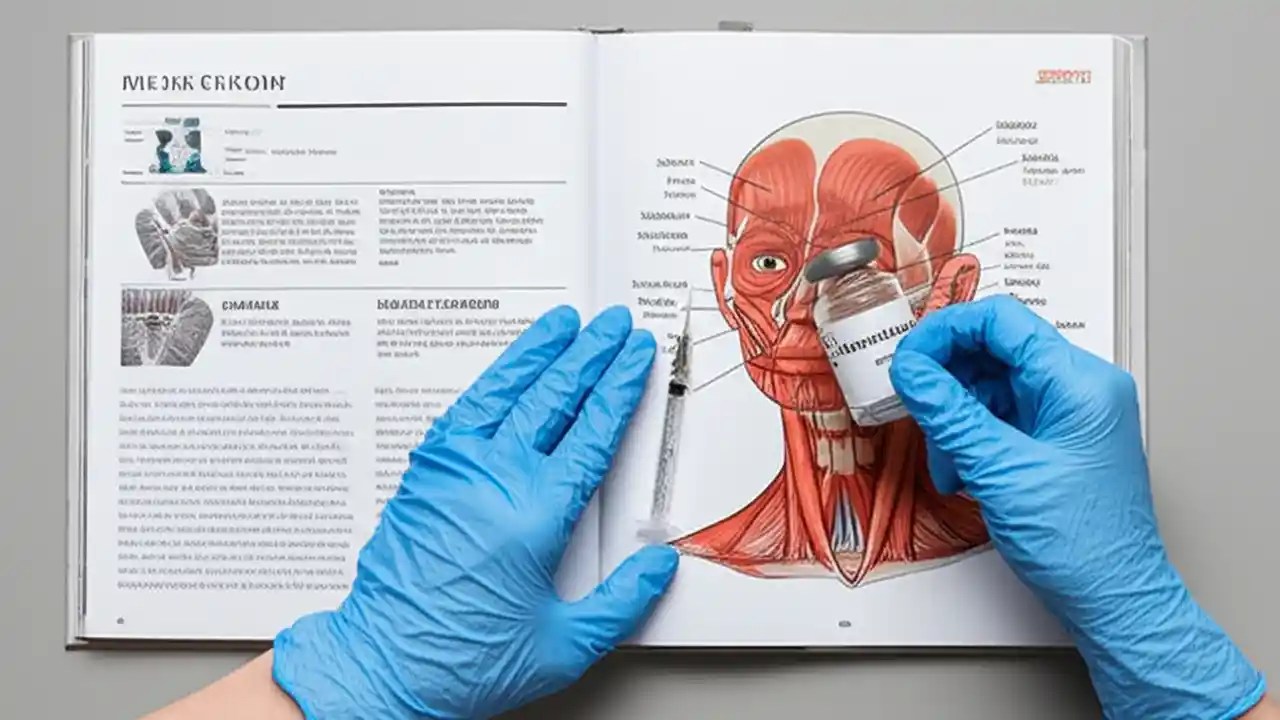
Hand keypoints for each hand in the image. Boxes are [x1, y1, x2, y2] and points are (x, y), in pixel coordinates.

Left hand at [271, 305, 678, 718]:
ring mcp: (453, 470)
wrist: (382, 665)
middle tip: (611, 326)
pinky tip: (506, 371)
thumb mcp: (562, 646)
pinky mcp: (425, 475)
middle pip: (553, 397)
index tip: (635, 357)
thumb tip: (657, 567)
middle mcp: (493, 479)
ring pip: (504, 391)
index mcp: (535, 514)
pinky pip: (465, 411)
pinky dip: (492, 381)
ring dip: (537, 352)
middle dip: (588, 355)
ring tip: (562, 324)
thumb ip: (620, 603)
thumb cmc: (463, 659)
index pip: (591, 431)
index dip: (619, 387)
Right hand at [888, 295, 1266, 719]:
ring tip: (946, 459)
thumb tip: (912, 370)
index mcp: (1079, 383)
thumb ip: (949, 413)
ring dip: (955, 417)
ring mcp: (1068, 413)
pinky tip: (961, 469)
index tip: (910, 357)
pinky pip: (1001, 415)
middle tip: (915, 405)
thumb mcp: (999, 470)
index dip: (947, 331)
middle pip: (993, 351)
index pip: (1002, 321)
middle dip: (947, 382)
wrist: (1113, 599)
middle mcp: (1079, 389)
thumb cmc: (1082, 545)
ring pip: (991, 385)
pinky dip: (971, 437)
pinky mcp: (1055, 438)